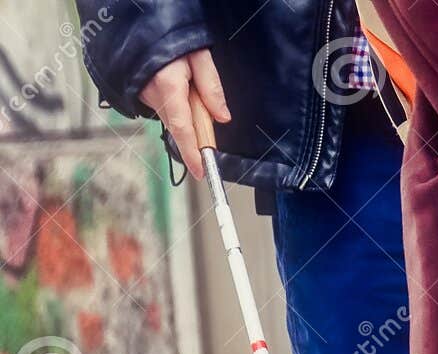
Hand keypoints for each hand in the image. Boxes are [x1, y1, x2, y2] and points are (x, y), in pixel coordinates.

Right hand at [139, 48, 230, 177]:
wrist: (141, 24)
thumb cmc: (171, 37)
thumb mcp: (199, 56)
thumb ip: (212, 87)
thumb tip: (222, 117)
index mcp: (168, 86)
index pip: (183, 129)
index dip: (192, 154)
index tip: (200, 172)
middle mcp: (153, 95)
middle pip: (181, 129)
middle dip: (197, 128)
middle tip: (203, 105)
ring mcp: (145, 96)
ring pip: (174, 120)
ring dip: (187, 114)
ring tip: (186, 83)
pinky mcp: (143, 95)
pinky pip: (167, 111)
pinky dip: (178, 108)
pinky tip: (178, 86)